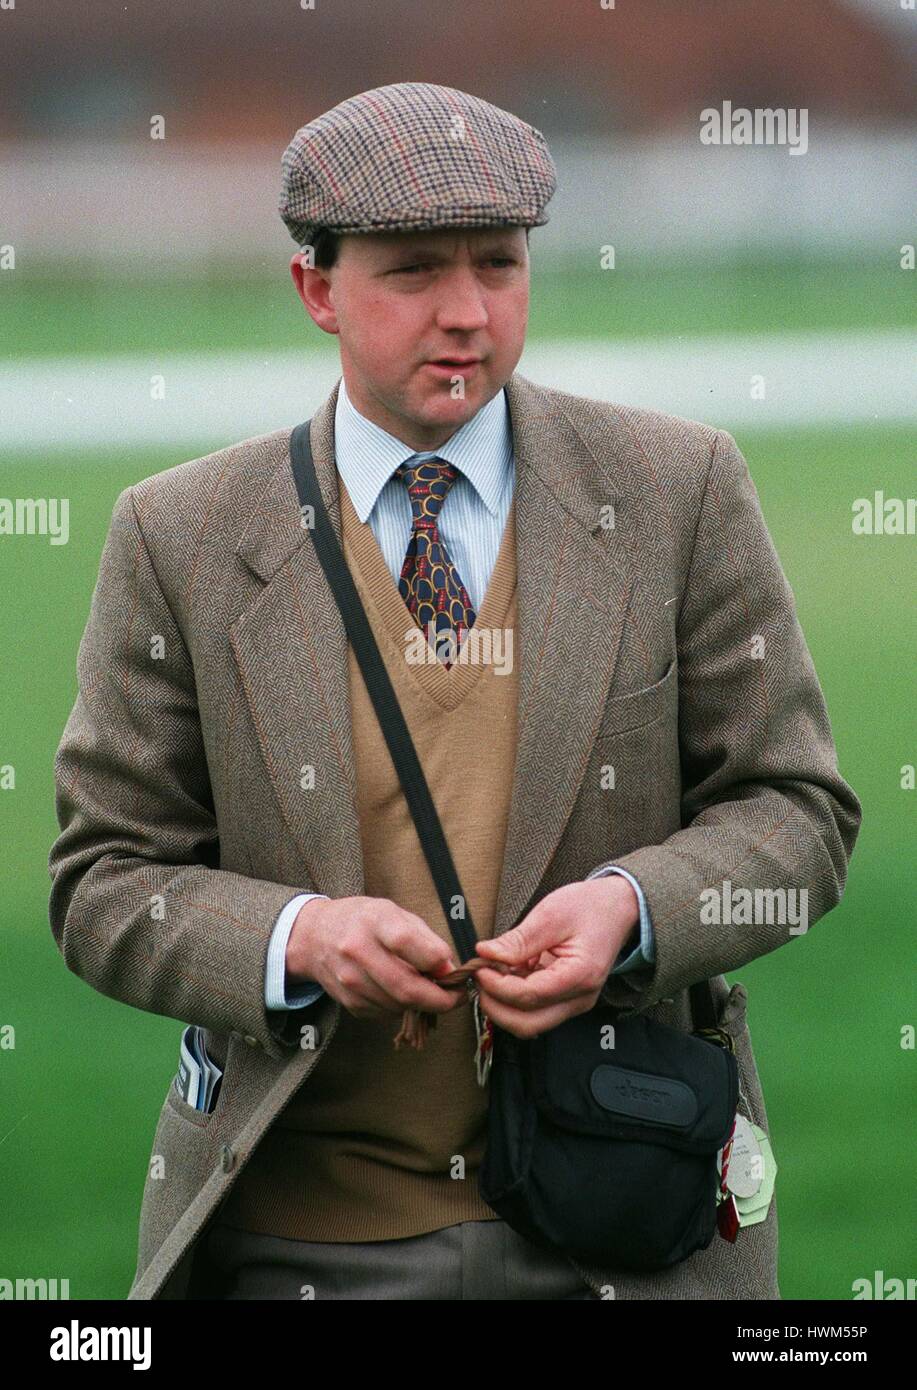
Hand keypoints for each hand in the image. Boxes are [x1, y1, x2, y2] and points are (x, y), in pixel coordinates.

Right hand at [285, 895, 468, 1022]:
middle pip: (405, 987)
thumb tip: (448, 970)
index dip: (436, 960)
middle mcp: (357, 951)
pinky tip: (403, 993)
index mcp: (374, 921)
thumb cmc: (364, 921)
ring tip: (429, 991)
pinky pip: (386, 1014)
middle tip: (456, 998)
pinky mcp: (348, 1002)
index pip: (406, 943)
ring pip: (399, 1006)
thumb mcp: (395, 914)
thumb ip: (425, 940)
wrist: (316, 937)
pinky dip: (402, 1008)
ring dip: (422, 1005)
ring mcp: (350, 980)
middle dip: (439, 999)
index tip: (454, 970)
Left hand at [470, 876, 639, 1038]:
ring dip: (504, 1005)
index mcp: (580, 976)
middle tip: (480, 978)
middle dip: (496, 1006)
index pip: (529, 997)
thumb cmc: (591, 907)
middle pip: (528, 1024)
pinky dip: (515, 998)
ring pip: (530, 1023)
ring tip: (492, 974)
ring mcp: (574, 1002)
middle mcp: (580, 998)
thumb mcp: (551, 914)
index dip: (497, 986)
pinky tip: (509, 974)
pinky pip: (536, 1010)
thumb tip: (486, 954)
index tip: (479, 968)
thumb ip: (518, 940)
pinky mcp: (567, 999)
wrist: (618, 908)